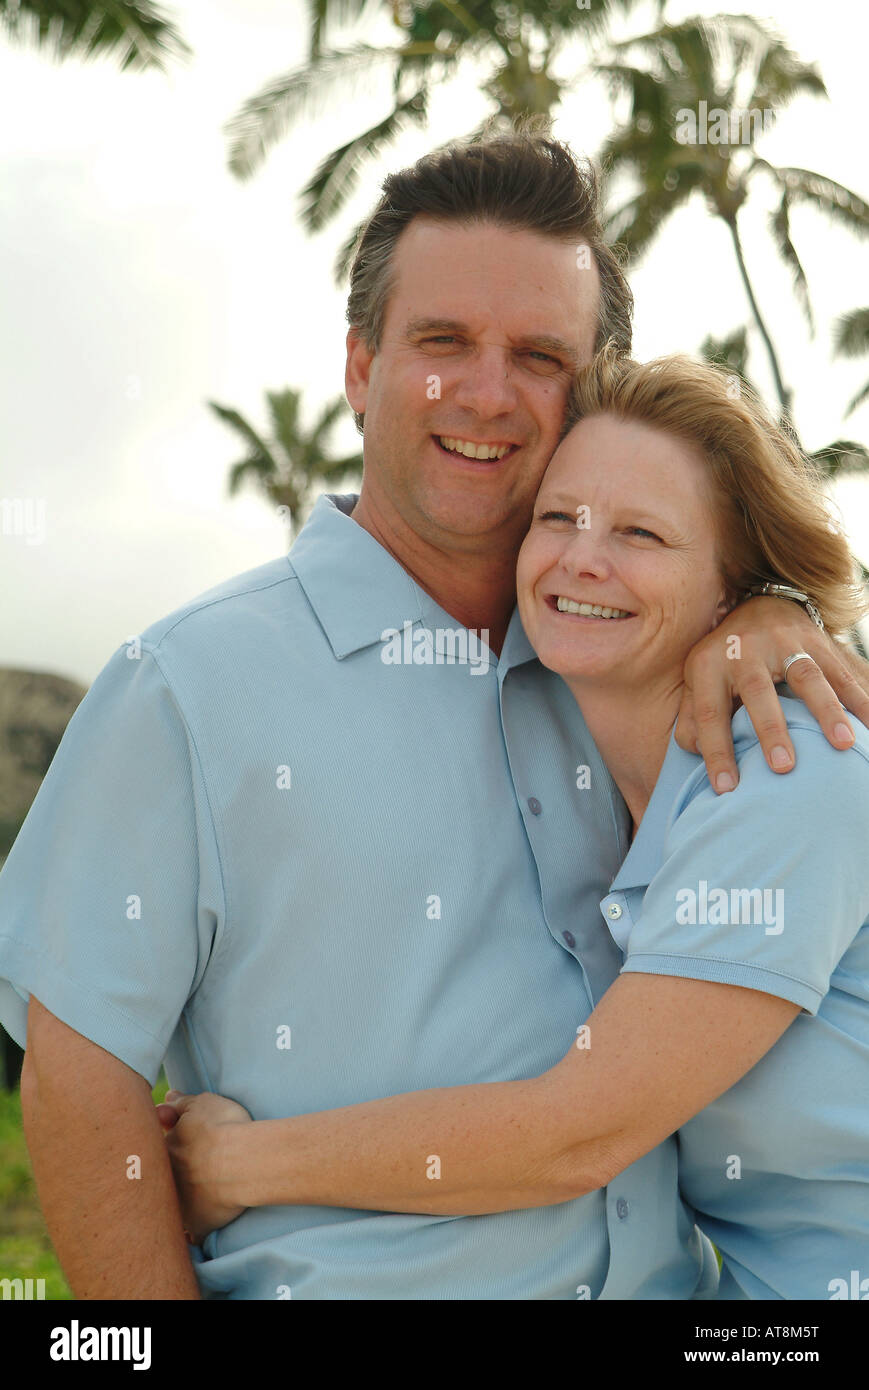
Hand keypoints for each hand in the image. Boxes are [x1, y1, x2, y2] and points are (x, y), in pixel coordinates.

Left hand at [157, 1090, 252, 1245]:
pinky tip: (196, 1232)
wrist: (243, 1162)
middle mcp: (165, 1179)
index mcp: (162, 1150)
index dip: (166, 1145)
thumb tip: (167, 1097)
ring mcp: (179, 1204)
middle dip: (162, 1178)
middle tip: (185, 1169)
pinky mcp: (196, 1224)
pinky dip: (193, 1233)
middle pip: (157, 1180)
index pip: (153, 1149)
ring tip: (190, 1198)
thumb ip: (181, 1103)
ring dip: (173, 1204)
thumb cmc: (223, 1126)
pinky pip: (192, 1234)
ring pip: (169, 1207)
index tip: (178, 1143)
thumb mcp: (202, 1104)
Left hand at [676, 596, 868, 791]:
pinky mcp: (815, 640)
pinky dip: (858, 697)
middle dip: (770, 729)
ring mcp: (782, 642)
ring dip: (826, 710)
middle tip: (783, 767)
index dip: (716, 750)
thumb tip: (694, 751)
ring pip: (806, 676)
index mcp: (708, 664)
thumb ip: (691, 717)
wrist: (759, 604)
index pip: (708, 711)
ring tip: (842, 744)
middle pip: (757, 690)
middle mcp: (744, 650)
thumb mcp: (696, 681)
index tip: (725, 787)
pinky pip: (840, 671)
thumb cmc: (724, 659)